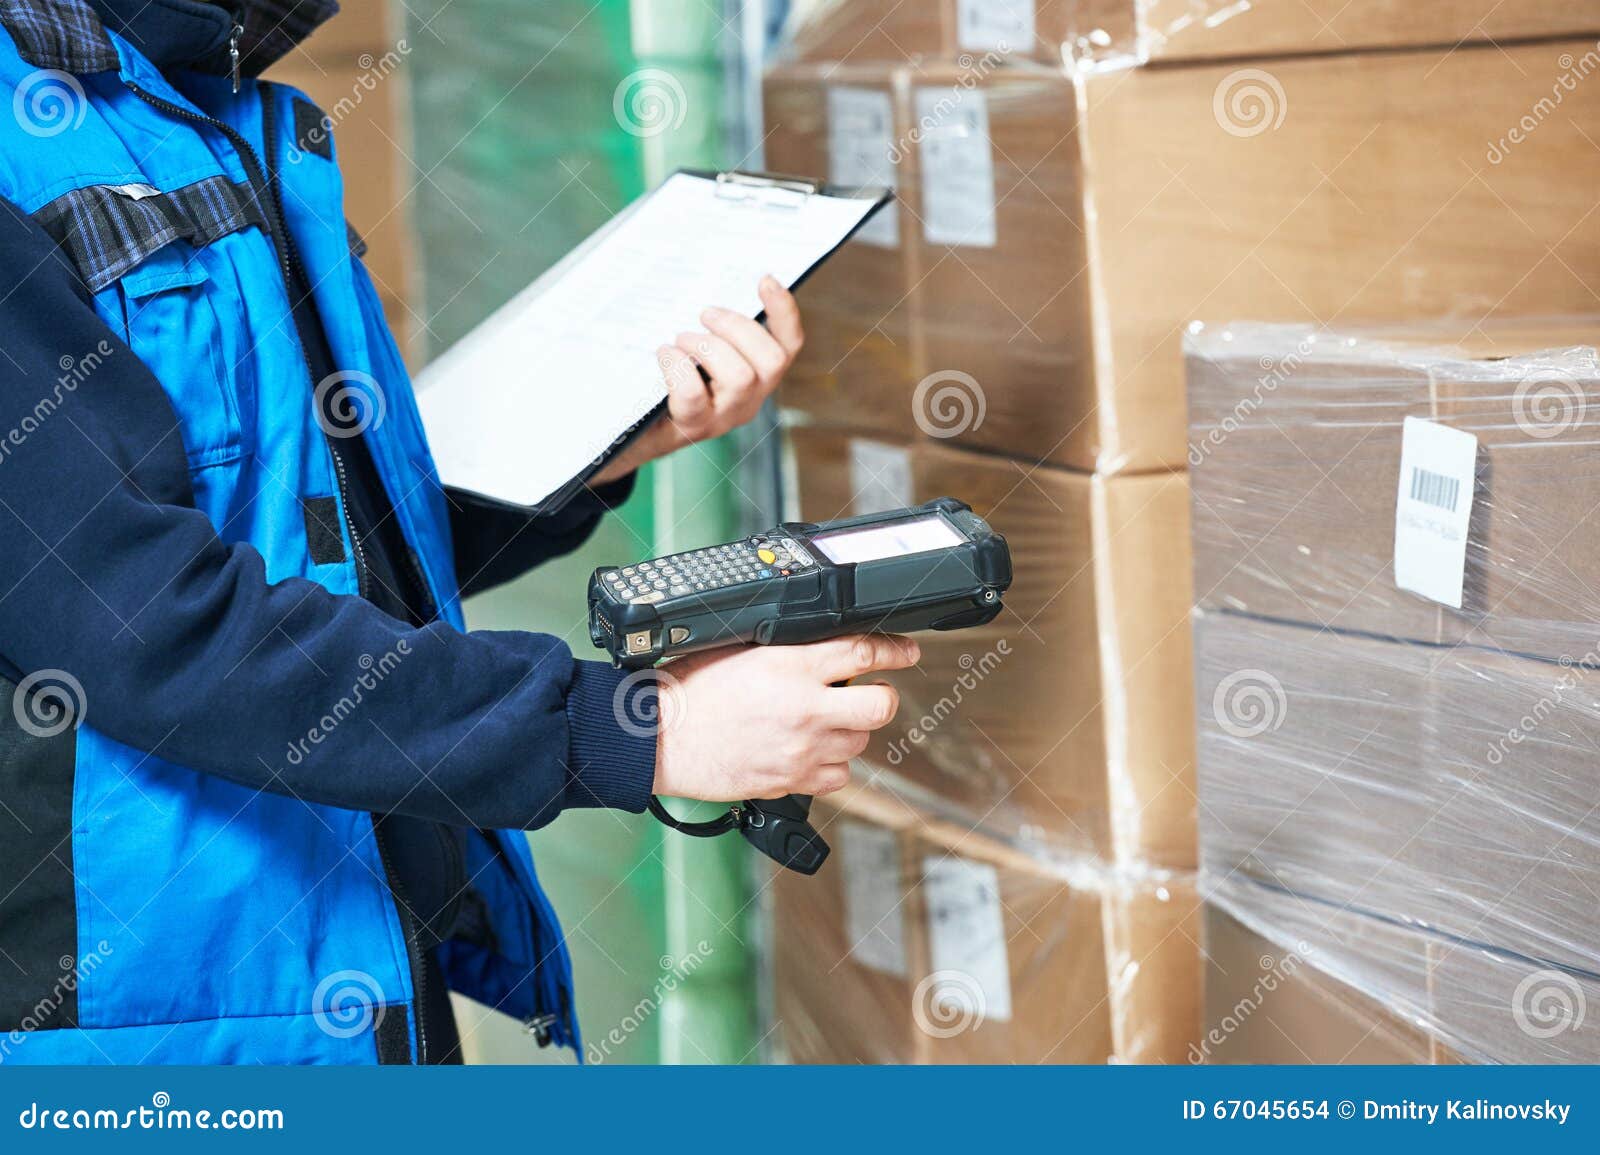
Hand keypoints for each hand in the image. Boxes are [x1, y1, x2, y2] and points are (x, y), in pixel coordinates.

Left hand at [589, 276, 803, 486]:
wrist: (637, 429)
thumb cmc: (669, 380)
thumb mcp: (699, 352)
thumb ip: (715, 329)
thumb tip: (711, 288)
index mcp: (758, 377)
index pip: (789, 345)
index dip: (785, 312)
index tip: (765, 280)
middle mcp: (749, 400)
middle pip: (771, 361)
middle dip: (737, 327)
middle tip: (704, 314)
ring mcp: (724, 417)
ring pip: (740, 377)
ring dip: (707, 347)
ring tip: (682, 339)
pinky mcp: (693, 427)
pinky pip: (694, 393)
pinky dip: (677, 366)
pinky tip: (665, 354)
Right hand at [652, 635, 919, 802]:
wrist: (660, 738)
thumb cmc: (688, 690)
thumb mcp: (740, 648)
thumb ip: (788, 648)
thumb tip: (824, 644)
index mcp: (791, 666)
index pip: (863, 652)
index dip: (895, 649)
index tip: (906, 651)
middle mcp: (805, 709)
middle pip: (880, 706)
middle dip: (881, 697)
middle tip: (866, 692)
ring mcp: (802, 750)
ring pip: (860, 743)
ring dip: (848, 730)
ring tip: (818, 722)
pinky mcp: (792, 782)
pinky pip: (837, 776)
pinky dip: (829, 764)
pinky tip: (807, 751)